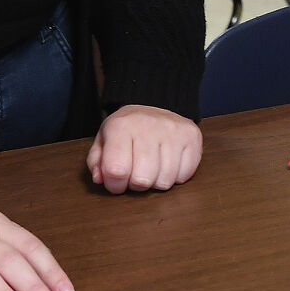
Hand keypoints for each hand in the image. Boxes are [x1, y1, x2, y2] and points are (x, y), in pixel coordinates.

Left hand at [85, 105, 201, 193]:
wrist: (153, 105)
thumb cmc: (126, 130)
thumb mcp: (104, 141)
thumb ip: (97, 162)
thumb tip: (101, 179)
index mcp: (121, 126)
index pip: (116, 171)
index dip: (114, 185)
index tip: (116, 181)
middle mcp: (148, 125)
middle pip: (142, 180)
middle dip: (136, 184)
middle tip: (135, 172)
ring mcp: (173, 130)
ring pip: (164, 181)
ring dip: (156, 182)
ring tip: (152, 167)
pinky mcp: (192, 136)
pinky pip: (184, 175)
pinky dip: (175, 177)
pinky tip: (168, 163)